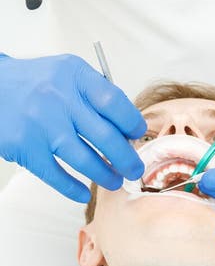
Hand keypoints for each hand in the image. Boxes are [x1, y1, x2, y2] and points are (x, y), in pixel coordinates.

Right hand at [0, 53, 146, 201]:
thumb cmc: (37, 81)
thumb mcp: (68, 73)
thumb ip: (95, 92)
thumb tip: (125, 125)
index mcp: (75, 77)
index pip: (114, 102)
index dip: (131, 121)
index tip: (138, 133)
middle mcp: (60, 100)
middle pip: (104, 135)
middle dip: (126, 157)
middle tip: (135, 168)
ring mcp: (42, 125)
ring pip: (84, 159)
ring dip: (104, 175)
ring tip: (116, 182)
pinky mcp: (25, 147)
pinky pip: (55, 174)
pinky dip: (72, 188)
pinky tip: (83, 193)